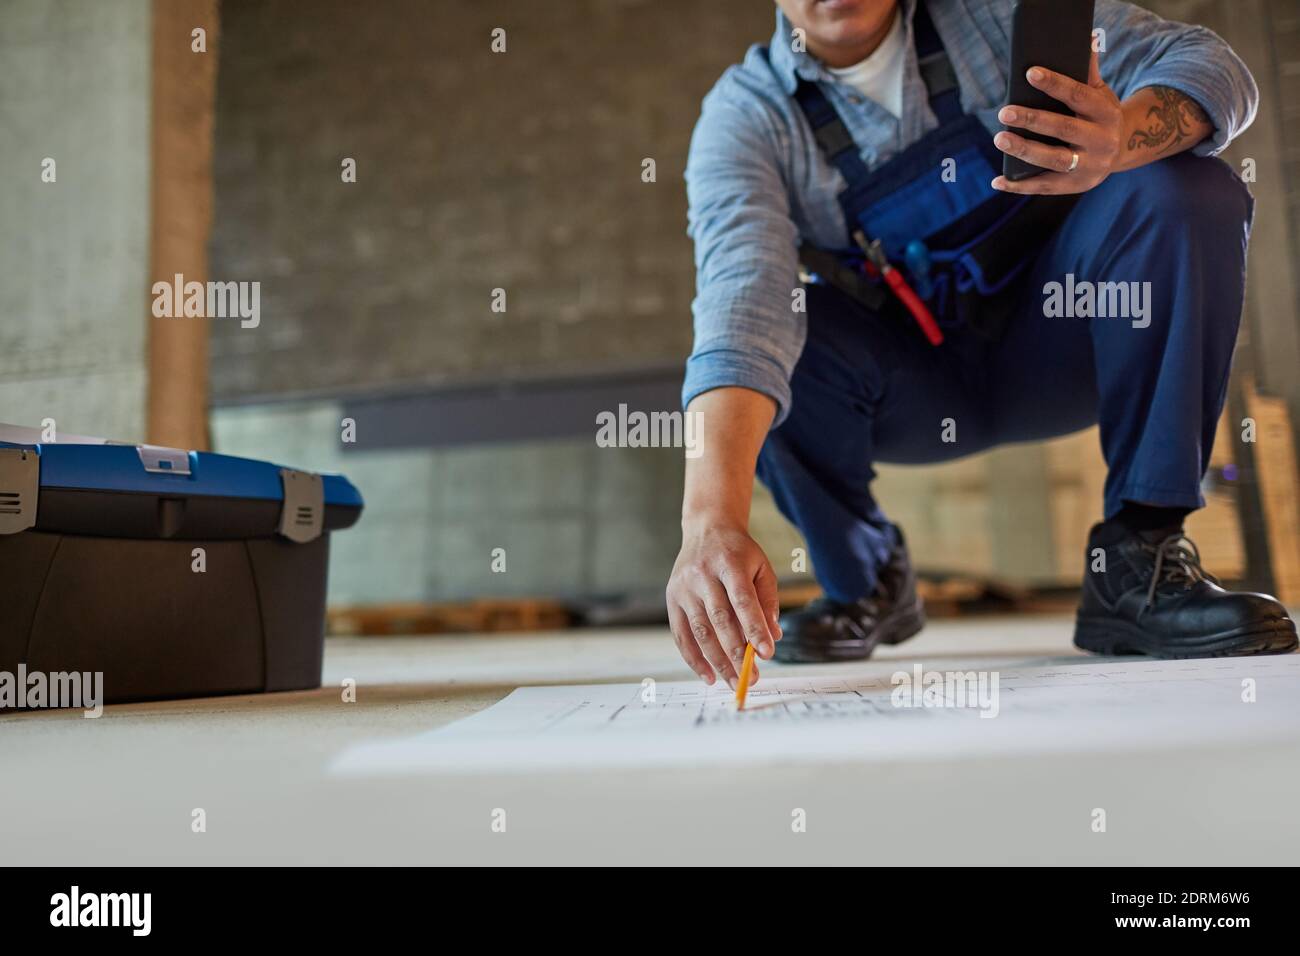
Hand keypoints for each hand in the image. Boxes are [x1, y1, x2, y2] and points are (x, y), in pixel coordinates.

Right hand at [665, 521, 781, 687]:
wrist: (706, 529)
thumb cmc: (739, 553)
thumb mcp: (761, 568)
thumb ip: (768, 601)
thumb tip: (773, 637)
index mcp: (729, 563)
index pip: (743, 600)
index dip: (754, 628)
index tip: (766, 654)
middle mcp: (702, 575)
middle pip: (720, 619)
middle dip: (736, 652)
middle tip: (752, 677)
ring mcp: (684, 587)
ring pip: (700, 630)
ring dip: (717, 661)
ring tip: (734, 681)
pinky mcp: (671, 598)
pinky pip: (681, 634)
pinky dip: (693, 658)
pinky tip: (708, 676)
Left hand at [991, 49, 1122, 194]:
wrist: (1123, 149)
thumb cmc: (1101, 115)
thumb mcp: (1101, 94)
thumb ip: (1089, 71)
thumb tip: (1085, 39)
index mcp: (1106, 113)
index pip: (1078, 96)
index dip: (1055, 84)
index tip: (1030, 73)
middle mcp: (1101, 141)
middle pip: (1064, 129)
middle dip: (1033, 120)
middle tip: (1004, 111)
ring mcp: (1089, 166)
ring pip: (1054, 160)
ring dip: (1024, 150)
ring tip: (999, 138)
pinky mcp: (1075, 186)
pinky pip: (1044, 187)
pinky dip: (1019, 185)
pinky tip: (997, 181)